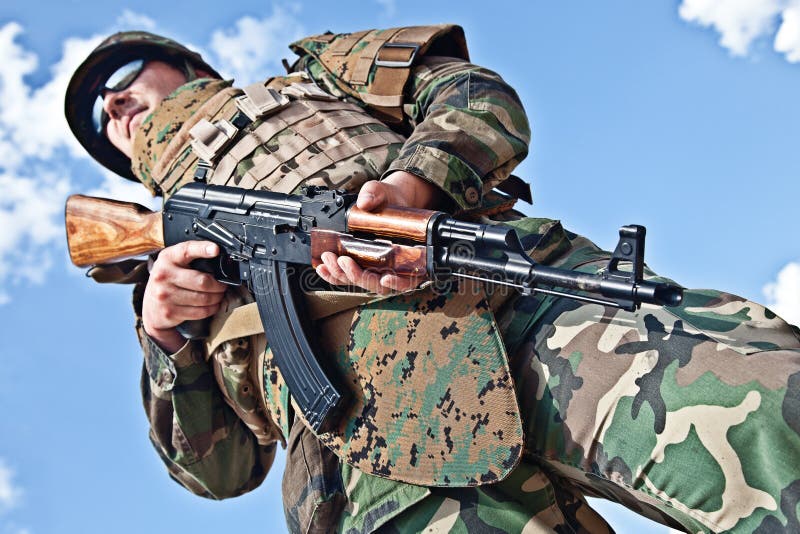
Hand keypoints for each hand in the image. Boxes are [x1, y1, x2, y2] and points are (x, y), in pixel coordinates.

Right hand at [142, 241, 226, 352]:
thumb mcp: (174, 264)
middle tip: (223, 286)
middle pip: (202, 281)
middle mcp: (164, 275)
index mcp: (167, 258)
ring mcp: (165, 295)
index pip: (187, 250)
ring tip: (218, 296)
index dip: (202, 249)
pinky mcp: (170, 312)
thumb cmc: (168, 282)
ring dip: (217, 298)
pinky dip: (212, 309)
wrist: (151, 309)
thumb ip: (191, 258)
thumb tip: (218, 258)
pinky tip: (212, 306)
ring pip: (204, 298)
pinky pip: (201, 312)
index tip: (216, 249)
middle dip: (219, 285)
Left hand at [315, 171, 443, 293]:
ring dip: (342, 275)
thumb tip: (365, 201)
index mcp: (407, 255)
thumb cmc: (390, 200)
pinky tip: (321, 267)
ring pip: (360, 282)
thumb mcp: (384, 192)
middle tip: (343, 260)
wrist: (386, 201)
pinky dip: (334, 275)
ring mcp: (375, 268)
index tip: (386, 278)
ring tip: (328, 260)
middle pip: (377, 284)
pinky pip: (347, 277)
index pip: (406, 280)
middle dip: (358, 275)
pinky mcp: (360, 266)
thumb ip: (375, 194)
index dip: (397, 283)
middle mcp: (392, 266)